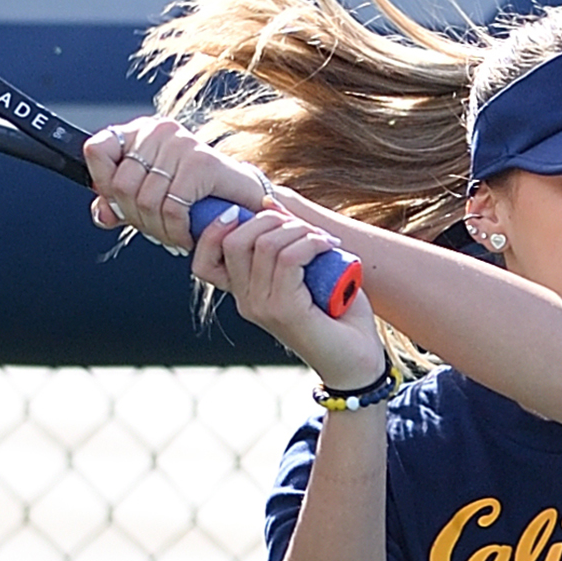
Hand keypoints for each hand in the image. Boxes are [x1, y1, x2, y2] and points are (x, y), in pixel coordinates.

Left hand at [82, 117, 269, 249]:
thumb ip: (121, 203)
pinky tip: (186, 235)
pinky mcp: (201, 163)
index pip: (97, 150)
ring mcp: (181, 144)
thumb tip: (101, 214)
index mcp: (141, 132)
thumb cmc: (199, 197)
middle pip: (121, 185)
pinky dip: (176, 231)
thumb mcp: (152, 198)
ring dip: (158, 230)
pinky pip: (171, 208)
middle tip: (156, 231)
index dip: (104, 186)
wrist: (245, 200)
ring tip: (172, 235)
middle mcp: (159, 131)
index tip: (121, 206)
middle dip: (137, 219)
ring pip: (146, 200)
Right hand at [193, 205, 383, 389]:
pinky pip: (289, 258)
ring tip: (325, 240)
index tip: (257, 211)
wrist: (358, 359)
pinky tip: (329, 247)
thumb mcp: (306, 268)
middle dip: (271, 220)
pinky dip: (311, 242)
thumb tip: (266, 201)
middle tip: (307, 229)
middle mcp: (246, 301)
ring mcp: (262, 307)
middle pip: (233, 240)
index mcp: (244, 292)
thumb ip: (286, 240)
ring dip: (300, 230)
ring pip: (266, 244)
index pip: (203, 259)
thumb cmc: (337, 313)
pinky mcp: (284, 309)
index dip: (217, 228)